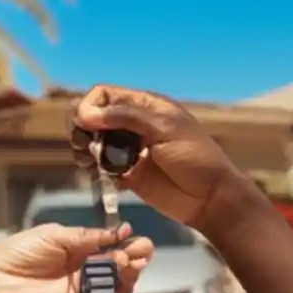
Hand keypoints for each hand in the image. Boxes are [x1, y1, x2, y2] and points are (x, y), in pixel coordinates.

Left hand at [0, 222, 153, 292]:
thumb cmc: (17, 253)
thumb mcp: (54, 235)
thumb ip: (87, 236)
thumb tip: (117, 233)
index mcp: (76, 246)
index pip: (109, 243)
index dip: (124, 240)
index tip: (132, 236)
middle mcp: (81, 267)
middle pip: (118, 263)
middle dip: (133, 255)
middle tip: (141, 251)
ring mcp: (80, 288)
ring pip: (116, 282)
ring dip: (128, 272)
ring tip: (129, 262)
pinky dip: (115, 291)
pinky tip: (118, 279)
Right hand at [69, 84, 246, 228]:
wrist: (210, 198)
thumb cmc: (195, 157)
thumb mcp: (164, 129)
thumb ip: (126, 117)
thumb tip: (86, 113)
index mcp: (144, 106)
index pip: (104, 95)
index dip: (90, 106)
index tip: (86, 124)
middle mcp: (133, 124)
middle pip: (93, 116)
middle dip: (82, 128)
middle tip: (84, 146)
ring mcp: (129, 149)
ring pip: (93, 140)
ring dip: (85, 148)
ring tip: (89, 161)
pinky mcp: (127, 172)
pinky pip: (101, 165)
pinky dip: (95, 167)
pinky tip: (100, 174)